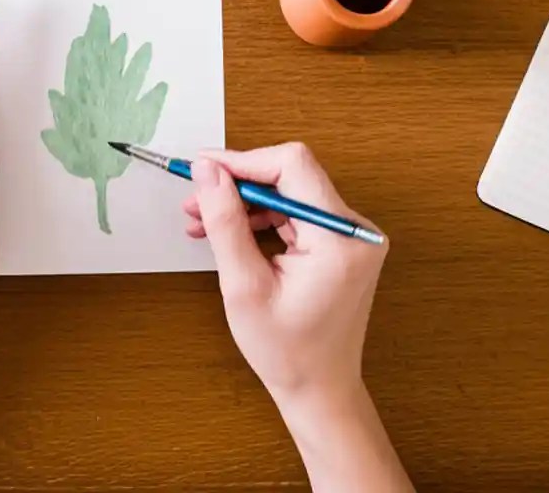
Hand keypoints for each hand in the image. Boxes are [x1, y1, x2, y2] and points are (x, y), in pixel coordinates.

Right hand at [183, 143, 388, 403]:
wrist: (319, 388)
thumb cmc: (286, 350)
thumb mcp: (244, 286)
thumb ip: (225, 222)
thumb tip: (207, 172)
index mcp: (339, 239)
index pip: (291, 166)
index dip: (242, 161)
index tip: (202, 168)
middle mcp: (354, 230)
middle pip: (290, 175)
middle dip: (238, 182)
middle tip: (194, 197)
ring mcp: (350, 236)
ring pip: (289, 192)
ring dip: (244, 201)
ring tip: (201, 218)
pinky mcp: (340, 243)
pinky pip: (297, 213)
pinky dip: (261, 217)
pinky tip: (228, 231)